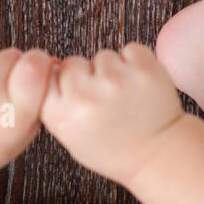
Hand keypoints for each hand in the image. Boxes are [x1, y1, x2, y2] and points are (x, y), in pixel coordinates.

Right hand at [40, 43, 185, 185]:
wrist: (157, 154)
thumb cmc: (114, 148)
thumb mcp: (70, 136)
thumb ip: (55, 104)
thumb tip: (49, 65)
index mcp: (62, 115)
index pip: (45, 75)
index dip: (63, 82)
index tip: (77, 93)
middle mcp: (85, 96)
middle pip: (73, 62)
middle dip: (86, 75)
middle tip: (103, 100)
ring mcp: (115, 81)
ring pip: (103, 56)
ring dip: (113, 70)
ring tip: (124, 96)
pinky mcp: (143, 70)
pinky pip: (130, 50)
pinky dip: (135, 62)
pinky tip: (138, 86)